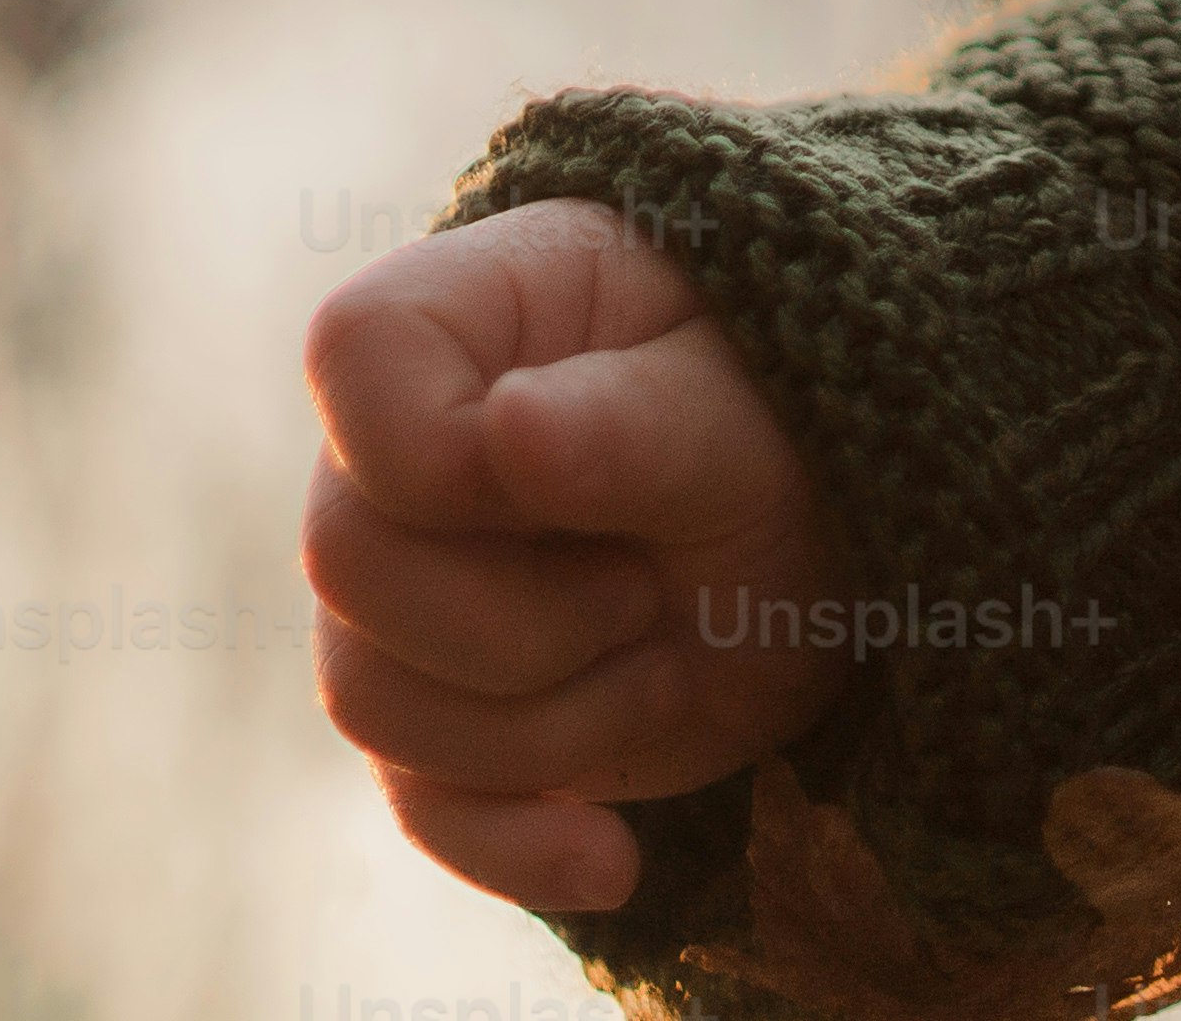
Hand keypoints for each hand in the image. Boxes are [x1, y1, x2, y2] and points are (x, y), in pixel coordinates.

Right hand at [301, 197, 858, 914]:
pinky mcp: (452, 721)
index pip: (355, 366)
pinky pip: (420, 808)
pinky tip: (613, 858)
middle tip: (653, 586)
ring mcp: (411, 596)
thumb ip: (632, 424)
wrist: (834, 543)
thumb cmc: (785, 426)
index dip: (452, 456)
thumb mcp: (743, 417)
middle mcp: (395, 456)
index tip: (581, 469)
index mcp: (457, 320)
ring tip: (664, 660)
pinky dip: (518, 848)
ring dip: (554, 722)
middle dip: (529, 616)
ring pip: (372, 702)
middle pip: (346, 564)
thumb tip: (505, 435)